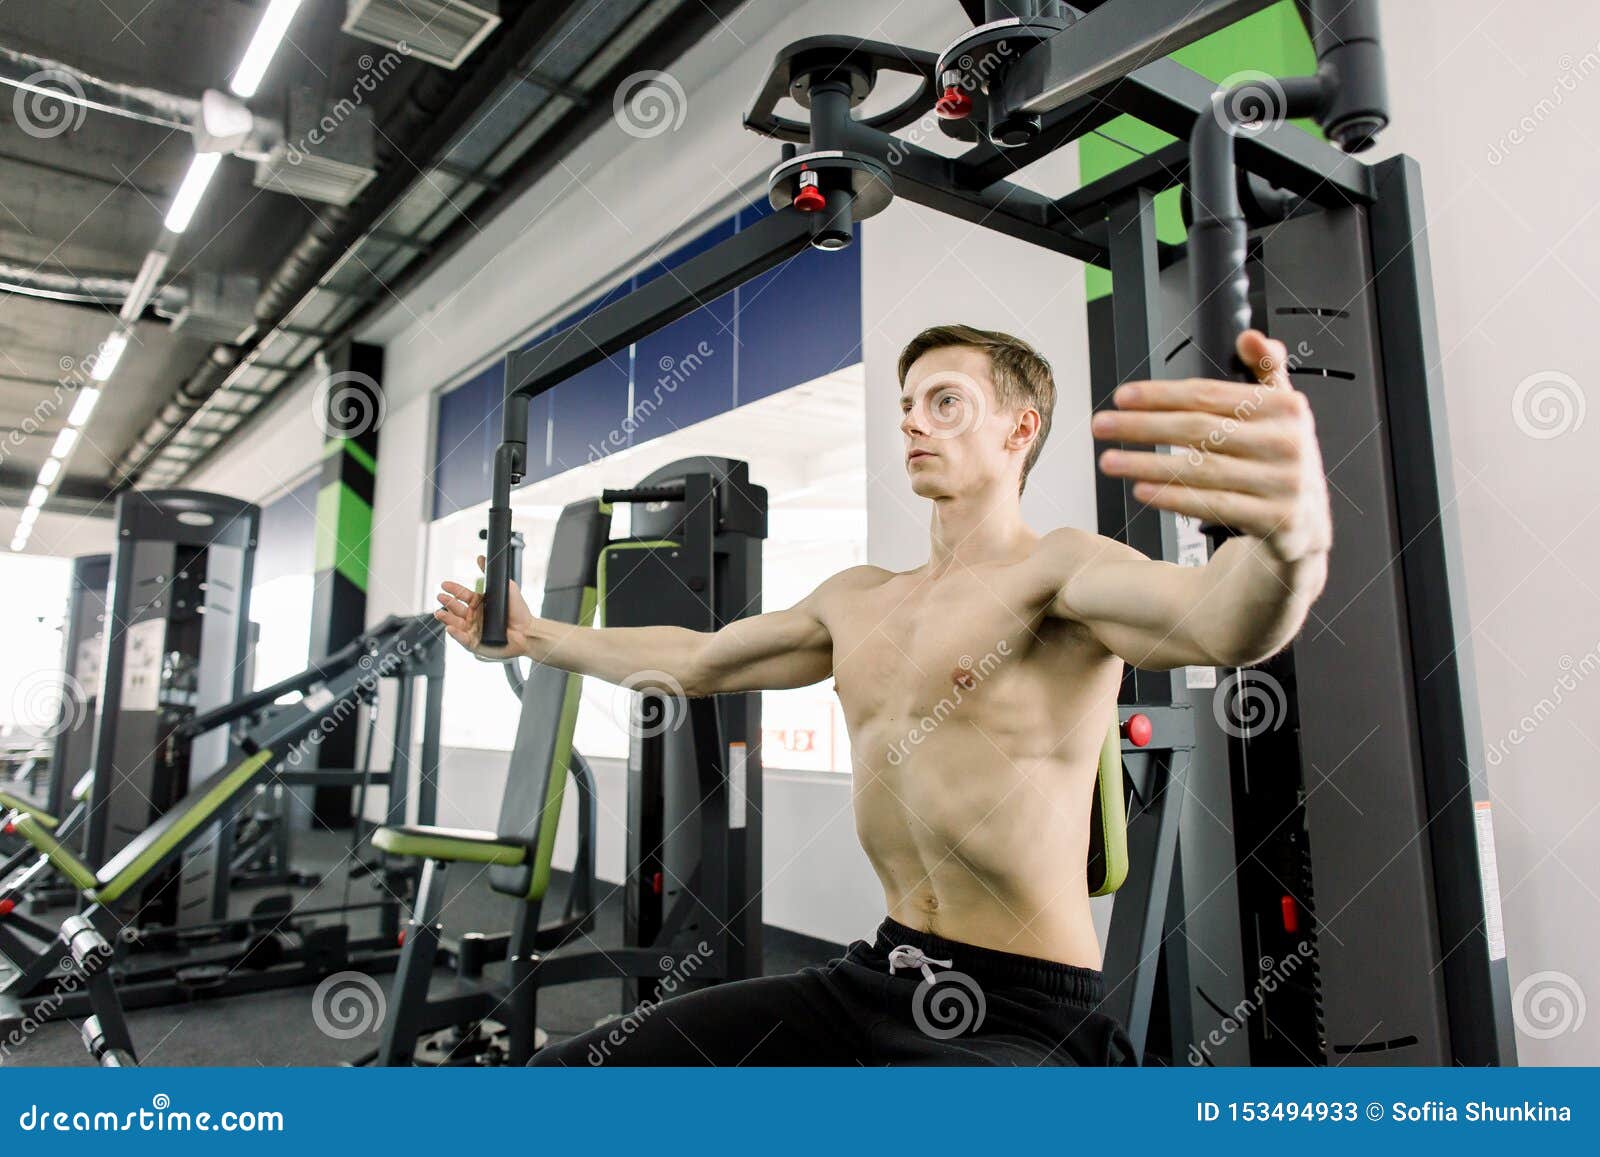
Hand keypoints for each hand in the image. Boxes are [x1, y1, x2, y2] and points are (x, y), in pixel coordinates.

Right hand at [433, 555, 532, 659]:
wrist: (527, 632)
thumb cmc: (518, 612)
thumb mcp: (505, 587)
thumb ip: (491, 574)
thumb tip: (480, 558)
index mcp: (479, 604)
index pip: (462, 595)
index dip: (453, 589)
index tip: (444, 584)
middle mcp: (474, 617)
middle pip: (455, 609)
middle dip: (447, 602)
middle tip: (441, 596)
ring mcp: (473, 630)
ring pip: (455, 624)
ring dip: (446, 618)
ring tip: (440, 613)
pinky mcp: (475, 644)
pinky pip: (462, 639)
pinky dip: (455, 634)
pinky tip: (450, 628)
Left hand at [1091, 329, 1331, 563]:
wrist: (1307, 525)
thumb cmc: (1280, 462)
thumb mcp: (1283, 412)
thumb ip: (1267, 371)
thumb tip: (1250, 337)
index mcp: (1284, 409)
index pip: (1209, 396)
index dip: (1161, 395)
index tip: (1122, 397)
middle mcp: (1287, 443)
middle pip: (1198, 429)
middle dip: (1143, 426)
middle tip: (1103, 426)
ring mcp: (1283, 483)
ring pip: (1200, 469)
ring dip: (1146, 464)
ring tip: (1109, 460)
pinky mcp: (1275, 520)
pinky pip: (1213, 506)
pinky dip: (1173, 498)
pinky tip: (1141, 490)